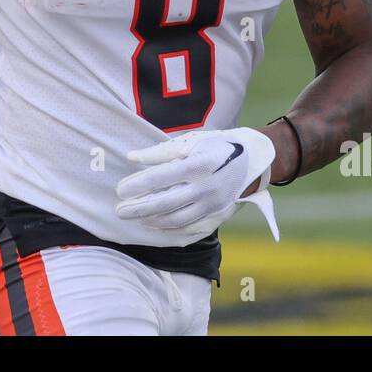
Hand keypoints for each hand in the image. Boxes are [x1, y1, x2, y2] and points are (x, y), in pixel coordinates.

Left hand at [115, 127, 279, 240]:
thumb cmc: (216, 146)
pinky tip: (155, 225)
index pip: (160, 178)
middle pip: (165, 203)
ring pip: (176, 220)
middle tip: (119, 211)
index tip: (119, 190)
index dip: (137, 185)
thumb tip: (131, 157)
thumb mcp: (190, 142)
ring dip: (152, 220)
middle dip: (138, 208)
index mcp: (197, 165)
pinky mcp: (217, 215)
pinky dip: (170, 230)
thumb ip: (160, 152)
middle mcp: (205, 188)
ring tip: (135, 217)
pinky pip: (190, 229)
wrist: (253, 160)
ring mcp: (212, 205)